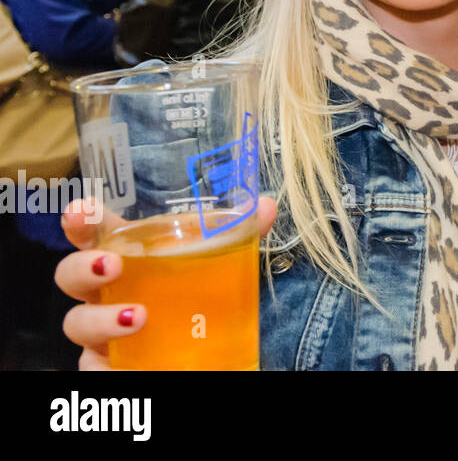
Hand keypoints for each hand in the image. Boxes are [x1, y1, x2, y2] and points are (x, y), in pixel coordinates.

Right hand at [56, 196, 276, 369]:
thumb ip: (241, 234)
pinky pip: (93, 370)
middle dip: (83, 268)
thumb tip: (268, 205)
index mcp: (130, 255)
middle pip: (71, 275)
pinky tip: (123, 369)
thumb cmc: (198, 292)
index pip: (95, 231)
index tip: (80, 211)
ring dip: (101, 320)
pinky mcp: (109, 365)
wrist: (205, 351)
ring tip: (138, 317)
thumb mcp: (223, 262)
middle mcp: (108, 290)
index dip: (81, 220)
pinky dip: (105, 370)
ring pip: (77, 323)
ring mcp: (103, 330)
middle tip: (113, 265)